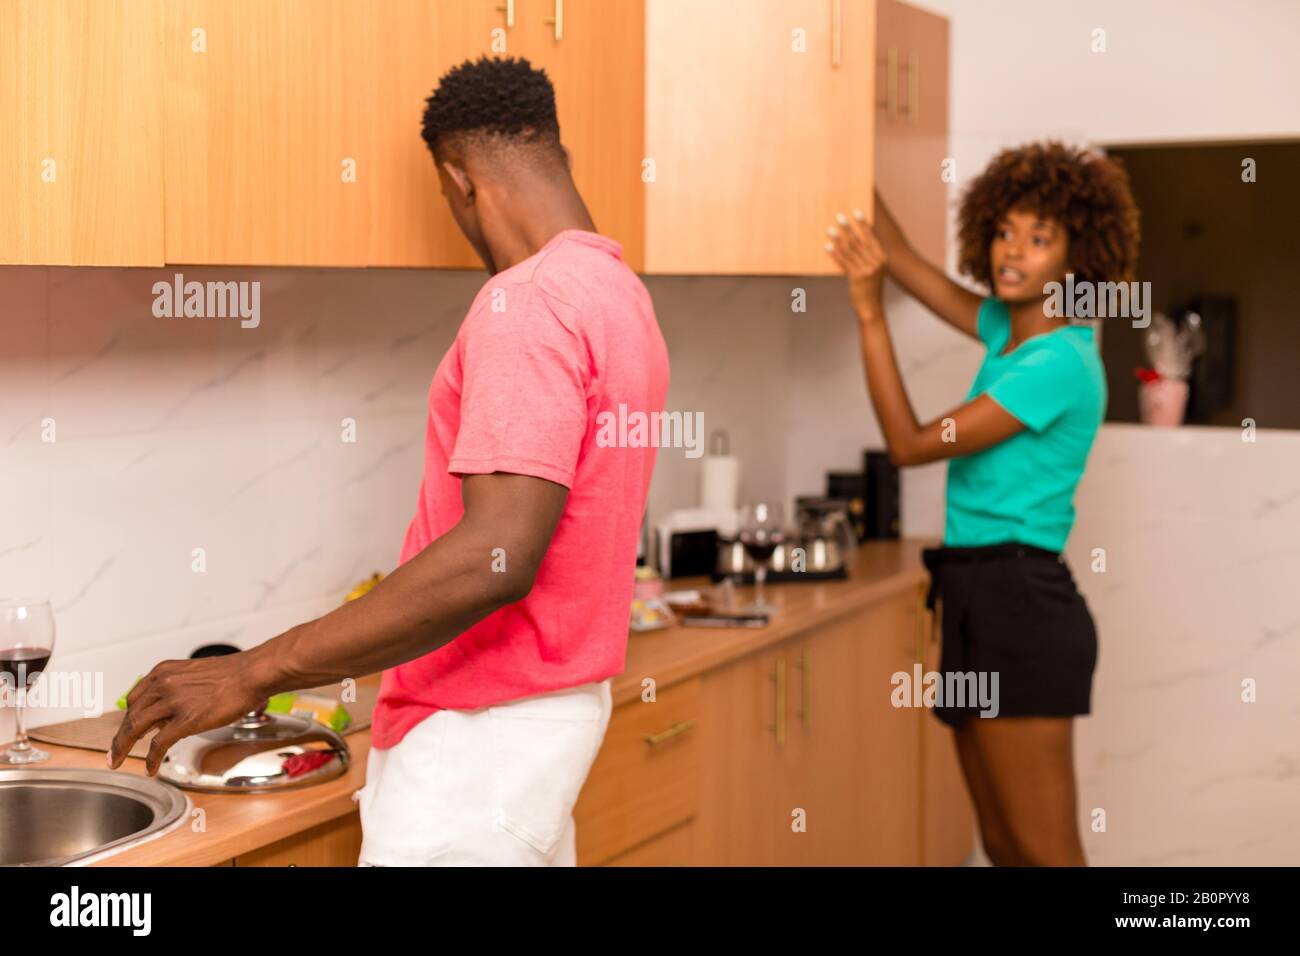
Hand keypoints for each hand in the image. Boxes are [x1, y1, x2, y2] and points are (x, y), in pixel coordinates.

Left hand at [107, 652, 273, 775]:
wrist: (252, 674)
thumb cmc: (232, 674)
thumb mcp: (193, 674)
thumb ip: (175, 691)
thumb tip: (166, 714)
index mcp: (163, 672)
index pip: (134, 698)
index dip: (127, 718)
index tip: (124, 731)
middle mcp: (163, 684)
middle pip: (131, 715)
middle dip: (119, 737)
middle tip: (113, 753)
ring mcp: (173, 702)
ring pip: (136, 728)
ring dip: (123, 748)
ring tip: (119, 762)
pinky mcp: (185, 720)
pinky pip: (158, 743)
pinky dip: (150, 758)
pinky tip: (150, 768)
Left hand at [826, 209, 886, 321]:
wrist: (871, 308)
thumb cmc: (870, 287)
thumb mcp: (874, 270)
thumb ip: (868, 256)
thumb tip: (855, 238)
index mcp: (882, 257)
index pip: (871, 237)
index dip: (863, 224)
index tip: (856, 212)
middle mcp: (876, 262)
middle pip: (859, 241)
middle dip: (848, 228)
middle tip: (839, 216)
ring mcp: (867, 270)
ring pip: (850, 250)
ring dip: (838, 238)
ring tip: (830, 229)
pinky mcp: (857, 277)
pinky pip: (843, 262)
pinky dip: (834, 253)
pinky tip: (827, 246)